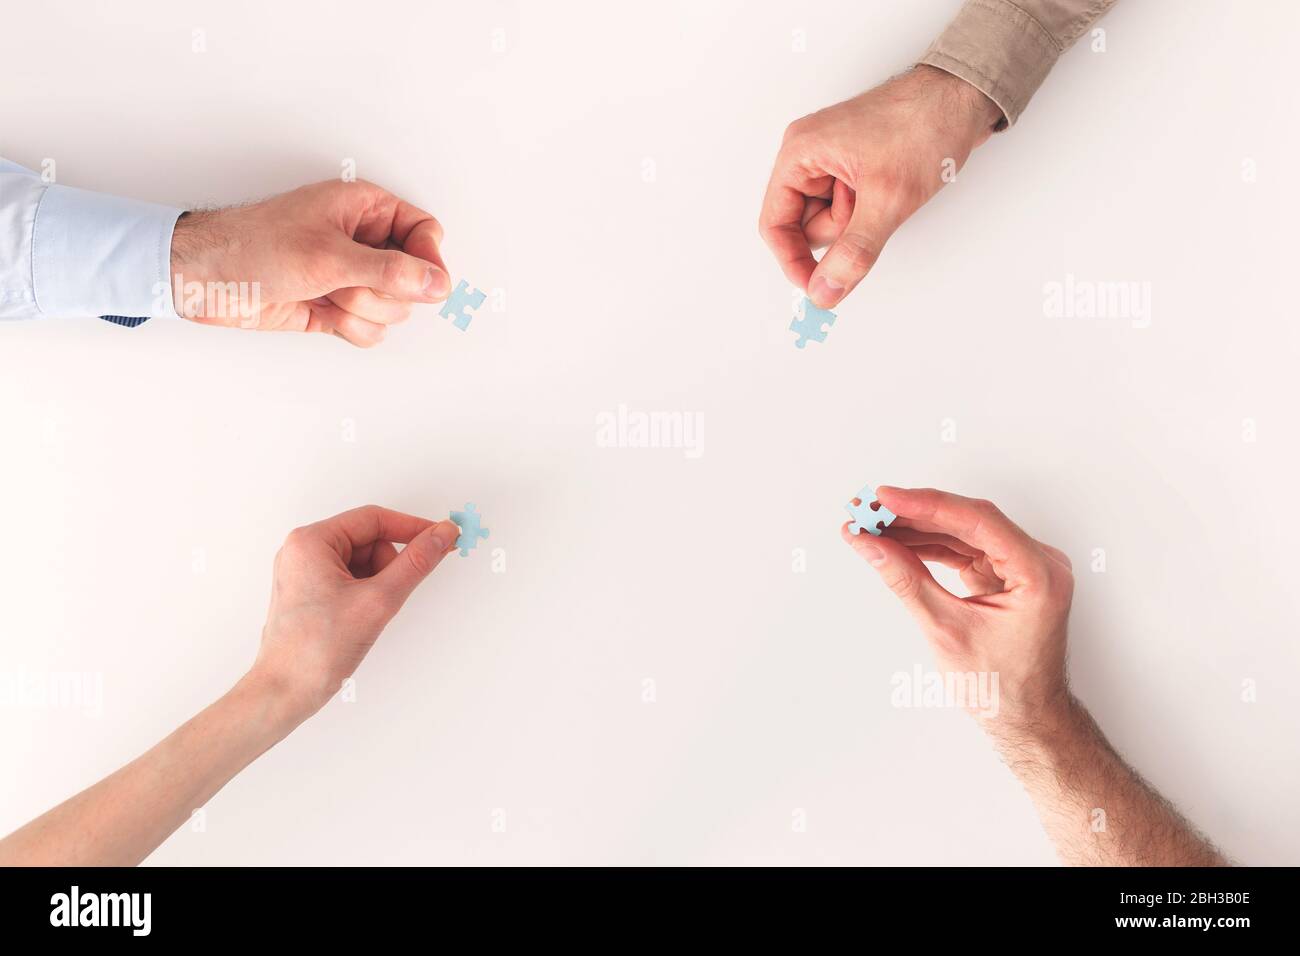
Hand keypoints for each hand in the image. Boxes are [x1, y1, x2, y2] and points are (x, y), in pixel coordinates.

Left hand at [169, 180, 451, 346]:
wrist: (204, 278)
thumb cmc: (251, 246)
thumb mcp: (330, 257)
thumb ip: (391, 271)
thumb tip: (436, 282)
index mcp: (365, 209)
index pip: (425, 232)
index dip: (429, 261)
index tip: (424, 284)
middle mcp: (362, 242)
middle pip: (413, 279)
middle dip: (379, 291)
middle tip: (344, 280)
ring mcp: (351, 276)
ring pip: (392, 309)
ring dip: (360, 311)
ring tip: (324, 293)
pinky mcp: (337, 306)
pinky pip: (370, 328)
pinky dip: (350, 328)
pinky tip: (321, 312)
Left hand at [251, 505, 461, 718]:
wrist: (285, 692)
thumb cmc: (317, 649)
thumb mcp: (378, 600)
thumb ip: (416, 563)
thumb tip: (442, 535)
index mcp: (310, 542)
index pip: (374, 519)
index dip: (412, 528)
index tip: (441, 539)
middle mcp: (303, 551)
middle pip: (368, 541)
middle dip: (389, 567)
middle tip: (387, 597)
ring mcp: (304, 572)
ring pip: (362, 562)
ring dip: (378, 584)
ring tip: (366, 615)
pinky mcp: (309, 592)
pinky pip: (350, 579)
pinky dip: (366, 594)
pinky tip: (359, 619)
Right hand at [760, 66, 1001, 308]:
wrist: (965, 97)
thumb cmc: (926, 124)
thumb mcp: (887, 199)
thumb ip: (853, 252)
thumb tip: (825, 291)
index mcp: (801, 152)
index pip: (775, 223)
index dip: (794, 261)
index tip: (818, 287)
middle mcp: (810, 155)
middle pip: (804, 225)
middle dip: (841, 229)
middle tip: (872, 207)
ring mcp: (832, 162)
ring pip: (830, 221)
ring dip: (859, 221)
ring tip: (887, 192)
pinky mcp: (854, 168)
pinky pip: (850, 209)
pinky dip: (870, 212)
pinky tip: (891, 190)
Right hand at [842, 487, 1073, 729]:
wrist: (1026, 720)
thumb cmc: (1001, 687)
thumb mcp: (946, 630)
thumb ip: (906, 580)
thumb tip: (869, 544)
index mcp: (1039, 573)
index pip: (977, 520)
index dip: (925, 505)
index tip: (884, 499)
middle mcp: (1038, 562)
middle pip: (968, 521)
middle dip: (913, 514)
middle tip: (866, 510)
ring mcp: (1023, 567)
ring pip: (962, 532)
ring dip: (915, 529)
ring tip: (870, 525)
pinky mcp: (1006, 575)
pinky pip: (963, 549)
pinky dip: (928, 547)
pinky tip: (894, 543)